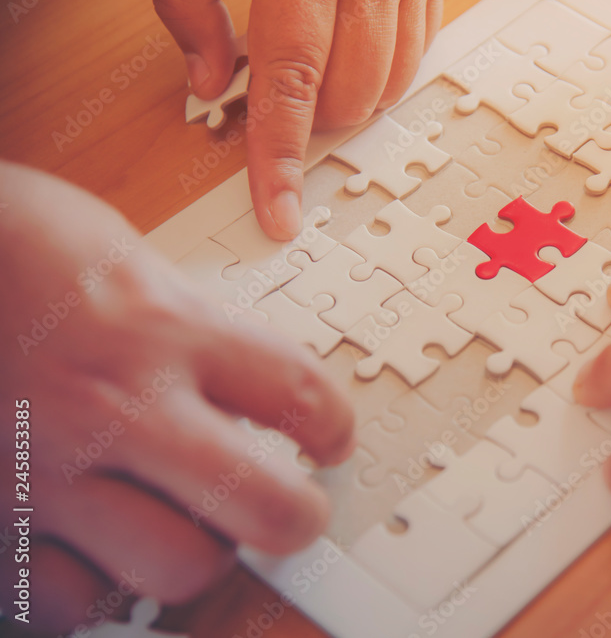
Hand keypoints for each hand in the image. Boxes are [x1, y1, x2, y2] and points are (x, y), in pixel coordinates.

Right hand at [0, 162, 353, 631]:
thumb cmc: (12, 251)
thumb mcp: (123, 263)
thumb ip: (191, 329)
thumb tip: (250, 387)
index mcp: (161, 328)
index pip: (301, 394)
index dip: (336, 427)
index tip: (332, 441)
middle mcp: (115, 407)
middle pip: (264, 507)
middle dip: (296, 517)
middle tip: (290, 510)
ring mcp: (49, 473)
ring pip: (178, 568)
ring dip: (195, 552)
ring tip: (184, 524)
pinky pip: (72, 601)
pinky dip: (97, 584)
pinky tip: (97, 548)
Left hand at [152, 0, 443, 239]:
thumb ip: (189, 2)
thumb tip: (209, 83)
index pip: (290, 88)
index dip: (281, 158)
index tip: (279, 215)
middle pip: (349, 98)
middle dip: (313, 118)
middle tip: (282, 92)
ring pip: (393, 84)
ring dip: (353, 98)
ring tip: (321, 64)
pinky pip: (422, 48)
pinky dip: (389, 67)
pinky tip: (358, 43)